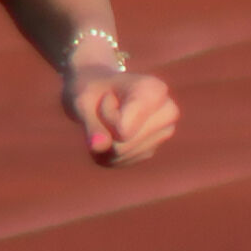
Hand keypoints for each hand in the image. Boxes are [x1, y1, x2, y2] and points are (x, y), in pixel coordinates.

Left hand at [63, 67, 177, 166]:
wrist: (98, 90)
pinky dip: (106, 151)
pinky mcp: (150, 149)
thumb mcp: (82, 102)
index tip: (107, 96)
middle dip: (104, 130)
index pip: (121, 128)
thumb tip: (98, 147)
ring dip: (105, 141)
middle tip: (107, 107)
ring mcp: (162, 133)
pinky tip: (112, 131)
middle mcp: (167, 112)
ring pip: (120, 155)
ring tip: (111, 117)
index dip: (104, 115)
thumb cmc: (90, 89)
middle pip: (122, 145)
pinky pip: (119, 161)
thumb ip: (91, 125)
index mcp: (155, 91)